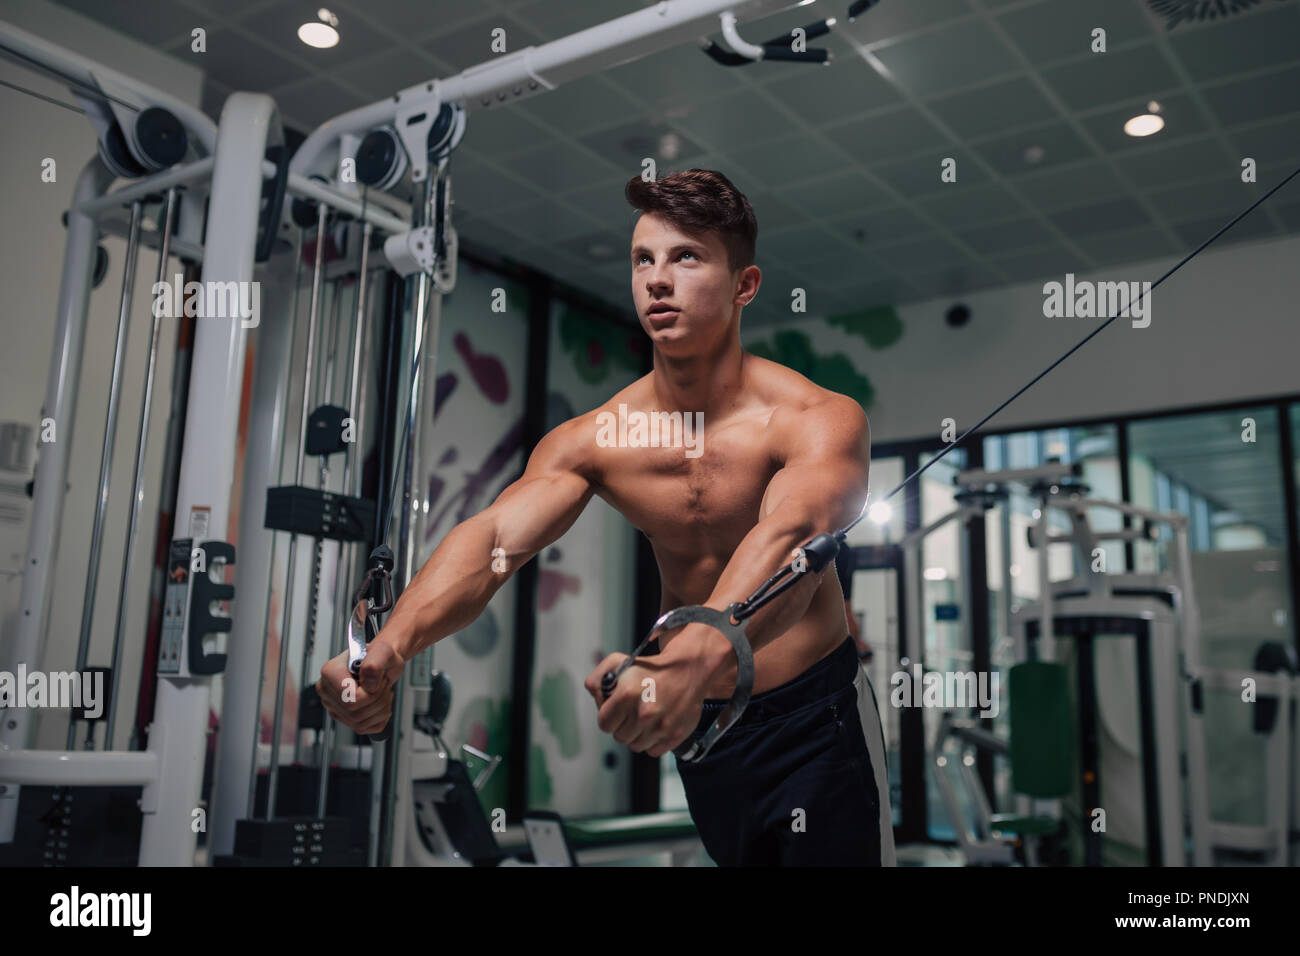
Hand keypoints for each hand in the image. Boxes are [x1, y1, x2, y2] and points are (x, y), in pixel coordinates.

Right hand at [316, 639, 404, 734]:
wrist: (383, 662)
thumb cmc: (379, 655)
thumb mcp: (382, 651)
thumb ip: (374, 664)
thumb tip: (368, 685)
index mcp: (330, 673)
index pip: (349, 699)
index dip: (369, 694)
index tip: (376, 681)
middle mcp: (328, 691)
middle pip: (355, 713)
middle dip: (377, 700)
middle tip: (382, 684)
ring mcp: (335, 706)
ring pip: (360, 723)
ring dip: (381, 708)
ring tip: (382, 691)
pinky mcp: (345, 718)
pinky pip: (366, 728)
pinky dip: (380, 717)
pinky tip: (379, 702)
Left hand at [583, 624, 730, 757]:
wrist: (687, 671)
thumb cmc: (652, 669)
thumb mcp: (618, 663)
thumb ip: (597, 680)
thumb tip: (596, 699)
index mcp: (627, 695)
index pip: (604, 724)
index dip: (609, 717)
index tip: (616, 711)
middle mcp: (644, 713)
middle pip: (620, 737)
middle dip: (623, 725)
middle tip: (633, 712)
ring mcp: (660, 727)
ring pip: (635, 746)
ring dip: (638, 735)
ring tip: (646, 717)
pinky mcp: (674, 736)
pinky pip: (653, 751)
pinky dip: (653, 741)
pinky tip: (657, 724)